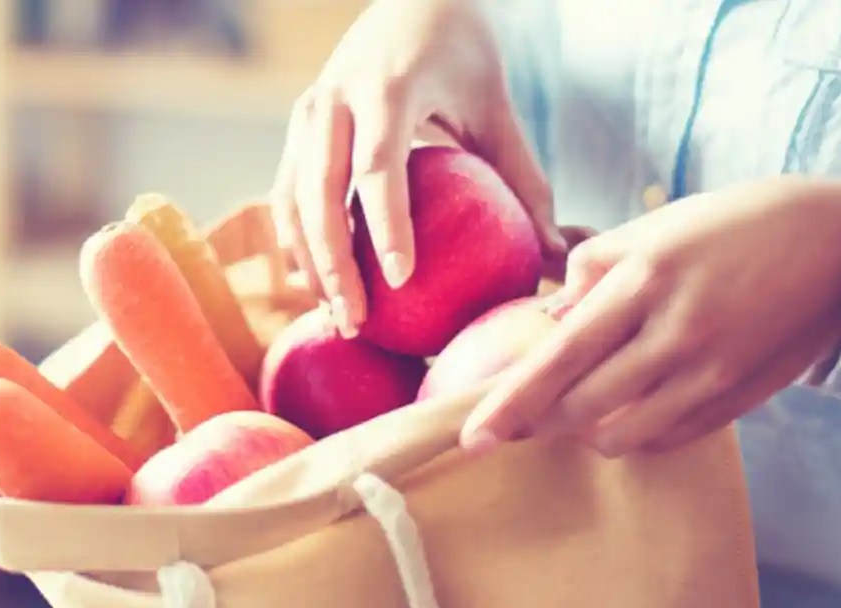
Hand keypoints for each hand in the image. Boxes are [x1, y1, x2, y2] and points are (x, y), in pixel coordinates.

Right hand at [270, 0, 560, 337]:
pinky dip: (298, 244)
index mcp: (387, 88)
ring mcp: (306, 113)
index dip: (386, 226)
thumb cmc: (461, 53)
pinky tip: (320, 287)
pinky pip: (286, 196)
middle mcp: (334, 99)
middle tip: (357, 322)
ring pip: (292, 200)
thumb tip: (554, 254)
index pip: (380, 165)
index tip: (402, 280)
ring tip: (338, 317)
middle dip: (333, 265)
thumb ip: (521, 176)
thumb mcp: (496, 104)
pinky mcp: (294, 130)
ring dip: (308, 264)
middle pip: (320, 193)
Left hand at [461, 177, 840, 455]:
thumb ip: (589, 272)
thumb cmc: (728, 225)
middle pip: (581, 409)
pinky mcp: (737, 400)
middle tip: (512, 422)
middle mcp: (676, 335)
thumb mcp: (651, 228)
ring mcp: (711, 374)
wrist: (836, 240)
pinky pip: (665, 439)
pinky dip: (631, 434)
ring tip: (570, 410)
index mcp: (644, 283)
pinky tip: (621, 411)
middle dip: (536, 423)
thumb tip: (546, 322)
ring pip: (621, 435)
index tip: (473, 436)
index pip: (559, 359)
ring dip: (582, 432)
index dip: (510, 403)